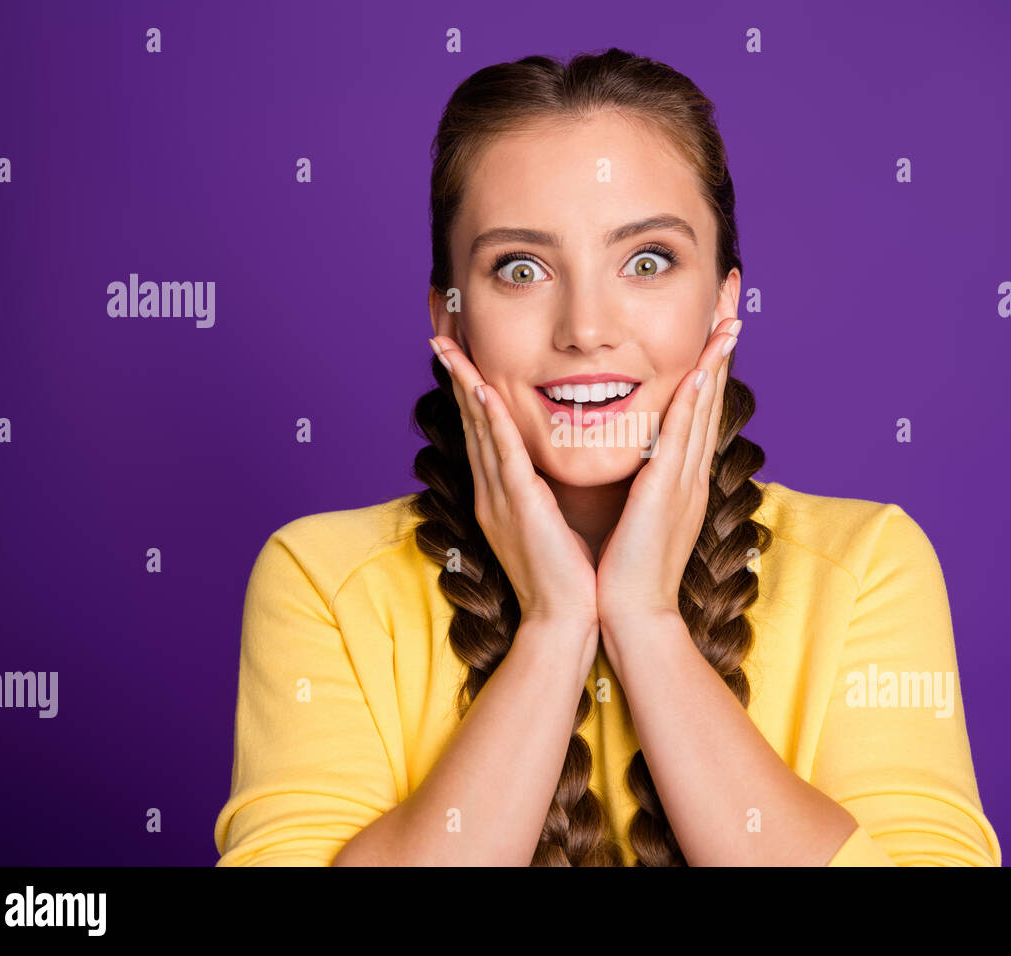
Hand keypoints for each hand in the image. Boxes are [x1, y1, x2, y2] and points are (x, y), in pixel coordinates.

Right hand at [430, 336, 600, 661]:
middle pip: (471, 423)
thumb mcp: (553, 523)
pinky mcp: (519, 508)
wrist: (566, 620)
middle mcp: (492, 493)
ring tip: (449, 347)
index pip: (484, 434)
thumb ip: (545, 494)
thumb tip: (554, 469)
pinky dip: (491, 421)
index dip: (473, 393)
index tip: (465, 357)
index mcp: (501, 497)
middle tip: (442, 335)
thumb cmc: (568, 577)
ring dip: (465, 385)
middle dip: (457, 377)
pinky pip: (502, 455)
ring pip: (480, 430)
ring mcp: (500, 499)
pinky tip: (483, 391)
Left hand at [595, 317, 739, 634]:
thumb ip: (645, 483)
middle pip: (712, 398)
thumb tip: (640, 459)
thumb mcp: (641, 515)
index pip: (700, 410)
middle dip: (721, 349)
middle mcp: (691, 474)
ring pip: (703, 410)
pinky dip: (692, 404)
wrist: (632, 614)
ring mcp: (683, 482)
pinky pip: (681, 440)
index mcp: (683, 478)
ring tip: (726, 319)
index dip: (710, 365)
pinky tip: (699, 371)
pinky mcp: (666, 494)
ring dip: (715, 362)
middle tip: (732, 303)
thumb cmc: (628, 570)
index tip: (716, 327)